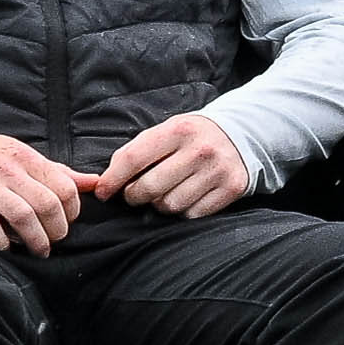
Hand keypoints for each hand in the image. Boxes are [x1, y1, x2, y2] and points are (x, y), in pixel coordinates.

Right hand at [0, 114, 86, 252]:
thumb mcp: (18, 154)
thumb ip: (55, 171)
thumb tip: (94, 184)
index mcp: (25, 157)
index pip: (64, 186)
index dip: (72, 211)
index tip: (65, 223)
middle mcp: (7, 168)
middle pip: (47, 204)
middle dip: (57, 230)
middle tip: (54, 243)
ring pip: (22, 216)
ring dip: (35, 240)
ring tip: (38, 251)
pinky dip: (1, 241)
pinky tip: (6, 247)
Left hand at [87, 112, 255, 220]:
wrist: (240, 134)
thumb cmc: (191, 137)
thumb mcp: (166, 131)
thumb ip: (138, 151)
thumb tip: (106, 181)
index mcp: (178, 129)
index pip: (133, 158)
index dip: (112, 179)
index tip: (103, 193)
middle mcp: (200, 149)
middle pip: (150, 188)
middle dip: (135, 196)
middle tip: (135, 194)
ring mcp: (218, 170)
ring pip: (170, 205)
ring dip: (161, 204)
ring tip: (166, 192)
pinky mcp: (232, 188)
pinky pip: (193, 215)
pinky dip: (184, 211)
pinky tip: (187, 197)